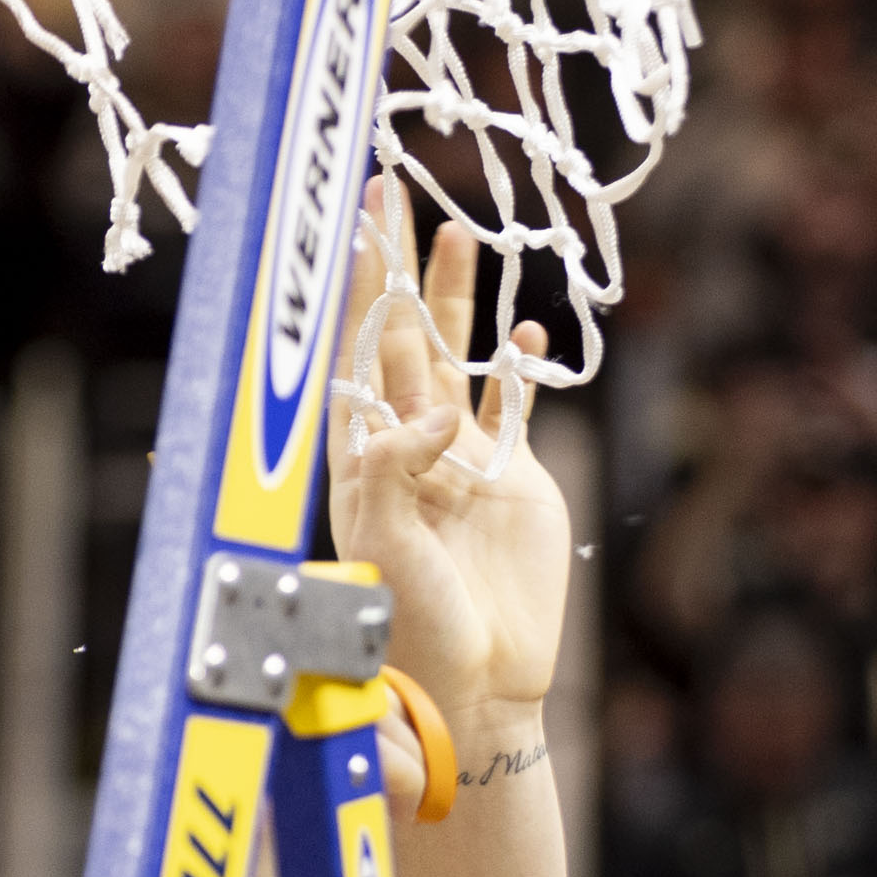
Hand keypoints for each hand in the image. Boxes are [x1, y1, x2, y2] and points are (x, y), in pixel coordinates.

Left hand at [326, 193, 569, 728]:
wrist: (476, 685)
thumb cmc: (408, 629)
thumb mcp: (386, 548)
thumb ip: (397, 476)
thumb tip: (433, 416)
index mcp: (361, 456)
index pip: (354, 352)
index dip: (354, 290)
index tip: (352, 228)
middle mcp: (405, 444)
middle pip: (399, 333)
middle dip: (394, 265)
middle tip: (389, 191)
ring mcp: (459, 457)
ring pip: (454, 355)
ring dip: (455, 297)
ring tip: (455, 233)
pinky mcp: (512, 480)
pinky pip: (515, 408)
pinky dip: (520, 369)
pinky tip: (523, 330)